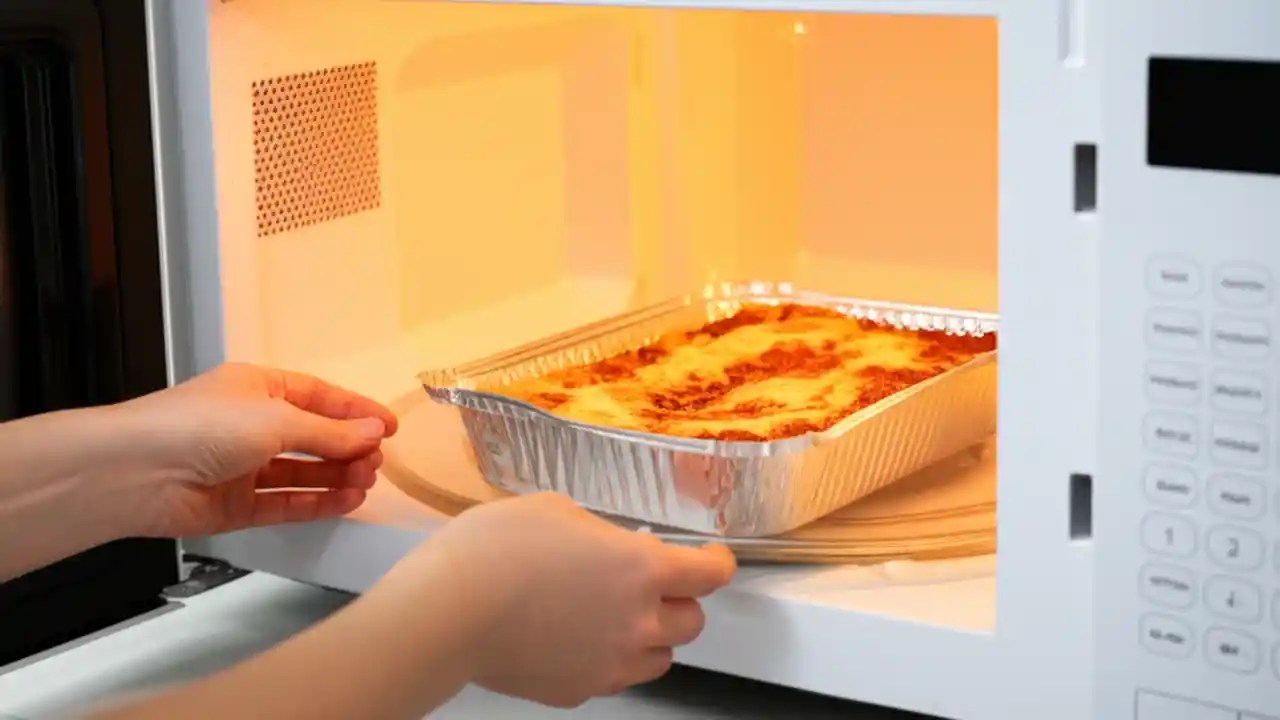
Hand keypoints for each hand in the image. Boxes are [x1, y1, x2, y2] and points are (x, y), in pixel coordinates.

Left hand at [112, 362, 396, 537]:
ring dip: (337, 476)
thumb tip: (374, 433)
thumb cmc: (204, 426)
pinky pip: (286, 502)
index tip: (390, 428)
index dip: (355, 411)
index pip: (318, 397)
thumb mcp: (277, 420)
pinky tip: (346, 501)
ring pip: (302, 472)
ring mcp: (244, 466)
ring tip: (368, 482)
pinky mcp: (237, 504)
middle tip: (378, 462)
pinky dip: (317, 503)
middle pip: (313, 436)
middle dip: (349, 448)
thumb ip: (330, 433)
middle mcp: (251, 425)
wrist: (138, 472)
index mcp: (257, 388)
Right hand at [401, 492, 736, 707]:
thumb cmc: (496, 547)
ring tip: (616, 618)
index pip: (711, 574)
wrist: (448, 612)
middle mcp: (638, 623)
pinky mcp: (576, 692)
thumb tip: (603, 546)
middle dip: (679, 601)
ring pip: (659, 660)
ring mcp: (609, 664)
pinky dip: (606, 661)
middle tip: (652, 585)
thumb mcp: (554, 509)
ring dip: (650, 638)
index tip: (710, 557)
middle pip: (692, 623)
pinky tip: (575, 640)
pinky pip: (611, 679)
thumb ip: (596, 531)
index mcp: (642, 569)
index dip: (717, 563)